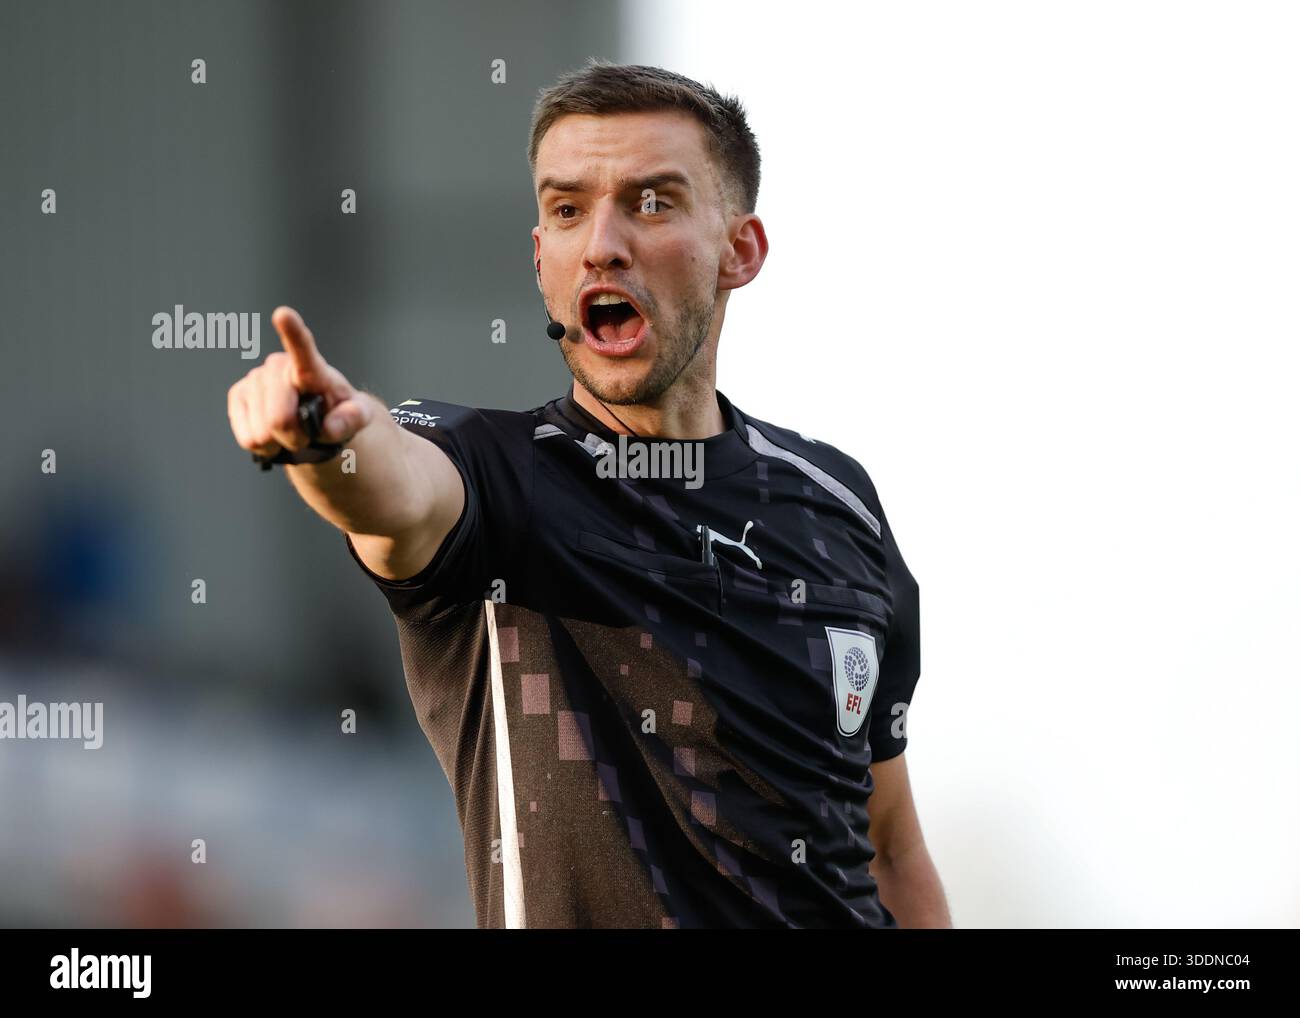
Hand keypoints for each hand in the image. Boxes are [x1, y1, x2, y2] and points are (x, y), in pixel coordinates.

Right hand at [227, 306, 373, 459]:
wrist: (316, 422)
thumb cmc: (336, 413)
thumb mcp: (356, 418)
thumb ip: (352, 419)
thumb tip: (331, 425)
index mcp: (311, 367)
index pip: (303, 349)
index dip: (292, 332)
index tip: (283, 314)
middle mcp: (278, 366)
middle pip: (279, 419)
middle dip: (295, 437)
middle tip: (307, 434)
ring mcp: (254, 379)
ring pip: (262, 432)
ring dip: (279, 442)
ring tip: (291, 431)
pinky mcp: (237, 396)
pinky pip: (248, 438)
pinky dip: (263, 446)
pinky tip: (273, 434)